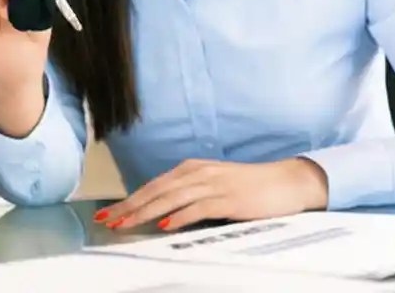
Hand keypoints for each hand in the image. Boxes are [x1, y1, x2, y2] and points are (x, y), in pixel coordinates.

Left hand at [95, 158, 328, 232]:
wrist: (287, 181)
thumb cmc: (249, 187)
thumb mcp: (213, 186)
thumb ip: (188, 195)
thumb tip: (160, 212)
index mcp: (191, 169)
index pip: (152, 186)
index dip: (129, 200)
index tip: (108, 213)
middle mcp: (197, 173)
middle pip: (155, 191)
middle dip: (129, 207)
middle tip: (107, 220)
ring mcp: (213, 184)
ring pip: (171, 198)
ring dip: (146, 212)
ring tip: (126, 224)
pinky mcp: (229, 198)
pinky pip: (200, 207)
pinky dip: (181, 216)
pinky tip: (166, 225)